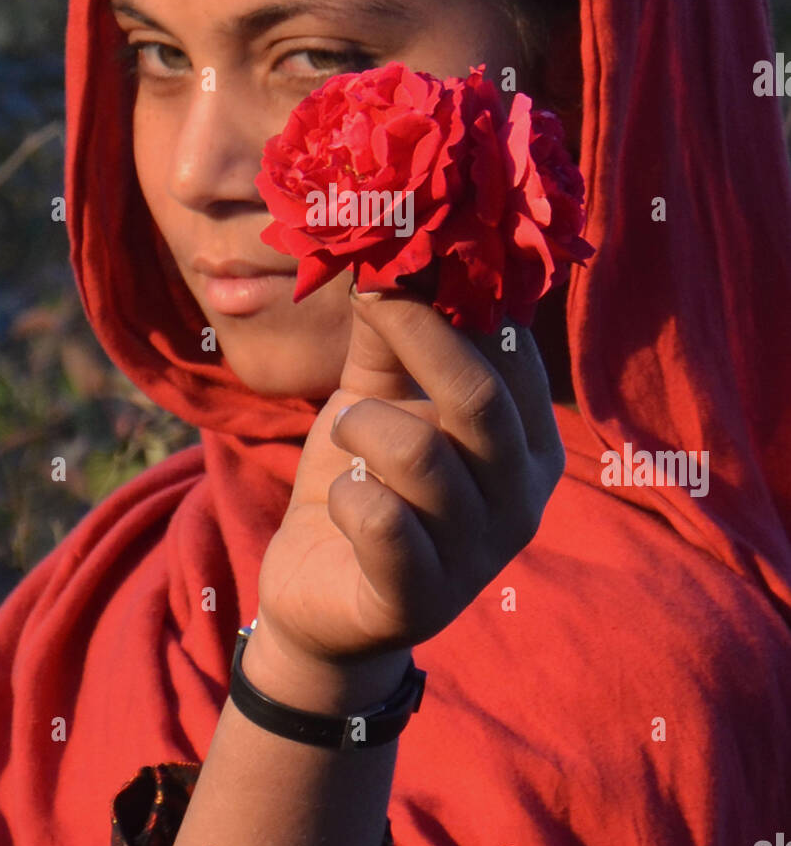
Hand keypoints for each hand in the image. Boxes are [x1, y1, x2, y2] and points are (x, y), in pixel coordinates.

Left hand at [254, 285, 565, 672]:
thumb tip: (388, 252)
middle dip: (417, 335)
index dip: (462, 295)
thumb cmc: (361, 478)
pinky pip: (382, 524)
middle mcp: (521, 499)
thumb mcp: (375, 396)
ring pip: (421, 455)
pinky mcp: (421, 600)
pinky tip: (343, 499)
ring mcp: (477, 556)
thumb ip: (388, 334)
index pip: (513, 355)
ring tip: (346, 431)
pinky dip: (347, 495)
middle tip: (371, 301)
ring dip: (364, 427)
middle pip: (480, 397)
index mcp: (527, 443)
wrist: (317, 593)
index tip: (411, 245)